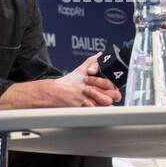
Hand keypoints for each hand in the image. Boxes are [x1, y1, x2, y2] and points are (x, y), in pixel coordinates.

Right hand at [0, 54, 121, 108]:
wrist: (51, 93)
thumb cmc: (66, 83)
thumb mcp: (79, 71)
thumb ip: (92, 63)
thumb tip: (101, 55)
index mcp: (90, 78)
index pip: (109, 80)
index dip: (114, 85)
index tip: (114, 88)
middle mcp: (88, 87)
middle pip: (109, 91)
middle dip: (113, 95)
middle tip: (113, 97)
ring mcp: (84, 97)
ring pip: (104, 101)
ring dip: (106, 103)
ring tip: (106, 104)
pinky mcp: (79, 106)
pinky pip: (93, 110)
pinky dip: (97, 111)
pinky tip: (98, 112)